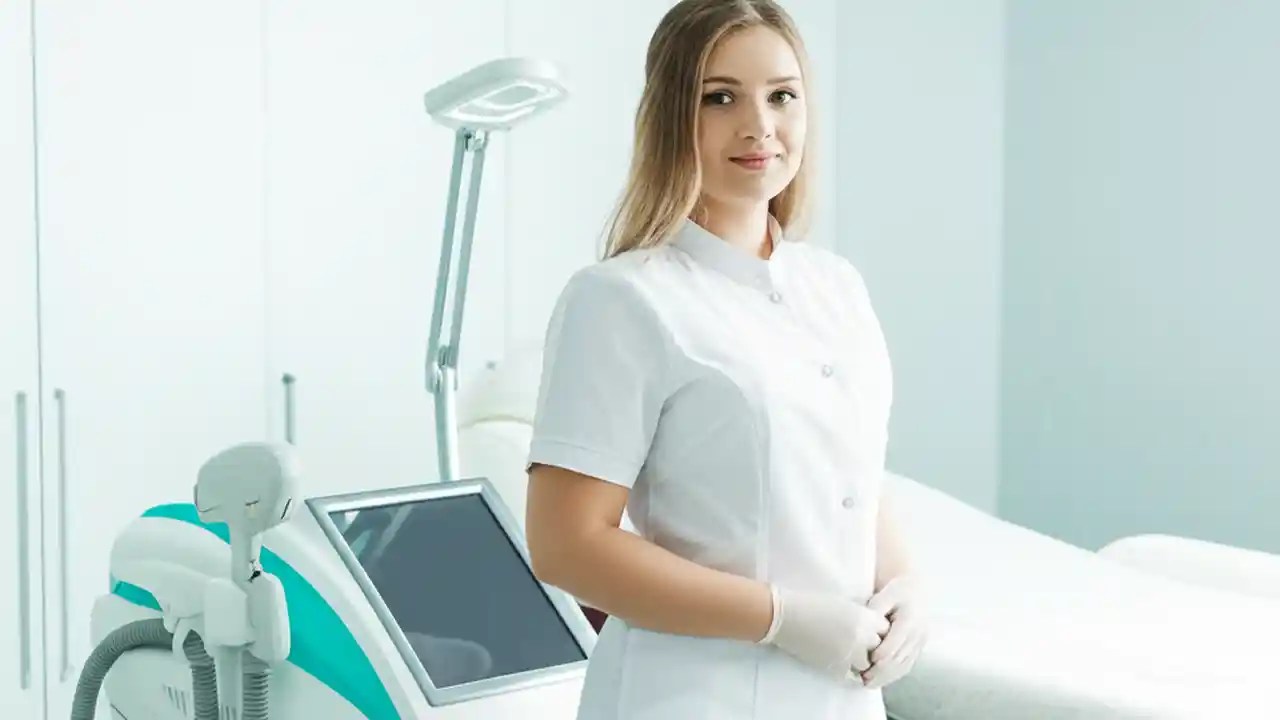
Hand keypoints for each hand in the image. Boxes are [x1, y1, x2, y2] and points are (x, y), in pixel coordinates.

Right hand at [761, 585, 889, 680]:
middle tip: (862, 643)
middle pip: (880, 647)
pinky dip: (850, 671)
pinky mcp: (836, 666)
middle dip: (873, 646)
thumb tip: (873, 627)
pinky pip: (852, 675)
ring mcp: (850, 653)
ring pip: (868, 663)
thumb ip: (861, 616)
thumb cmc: (810, 604)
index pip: (886, 629)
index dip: (879, 630)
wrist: (785, 616)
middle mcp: (861, 636)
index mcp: (864, 617)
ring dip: (862, 660)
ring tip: (850, 653)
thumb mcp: (843, 604)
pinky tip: (842, 662)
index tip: (871, 630)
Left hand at [859, 575, 927, 688]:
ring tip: (868, 683)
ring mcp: (920, 643)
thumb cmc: (896, 592)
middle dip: (881, 670)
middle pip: (900, 656)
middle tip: (863, 678)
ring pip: (904, 665)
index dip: (883, 652)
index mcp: (911, 618)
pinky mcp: (918, 649)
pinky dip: (893, 675)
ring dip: (886, 676)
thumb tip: (869, 624)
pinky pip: (907, 666)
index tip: (868, 660)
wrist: (914, 592)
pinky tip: (880, 680)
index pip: (897, 640)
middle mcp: (918, 633)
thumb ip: (877, 606)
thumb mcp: (886, 594)